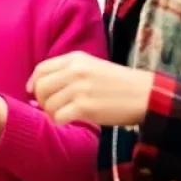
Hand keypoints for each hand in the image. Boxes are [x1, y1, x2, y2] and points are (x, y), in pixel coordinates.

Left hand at [27, 52, 153, 125]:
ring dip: (51, 113)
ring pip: (48, 104)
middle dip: (41, 100)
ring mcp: (79, 89)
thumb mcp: (92, 67)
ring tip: (63, 115)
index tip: (33, 92)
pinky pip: (58, 117)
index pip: (41, 68)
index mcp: (75, 59)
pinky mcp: (85, 107)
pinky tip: (68, 122)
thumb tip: (37, 89)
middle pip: (41, 87)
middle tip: (51, 107)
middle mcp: (74, 71)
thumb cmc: (119, 83)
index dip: (34, 82)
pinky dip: (59, 122)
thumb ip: (67, 73)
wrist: (146, 95)